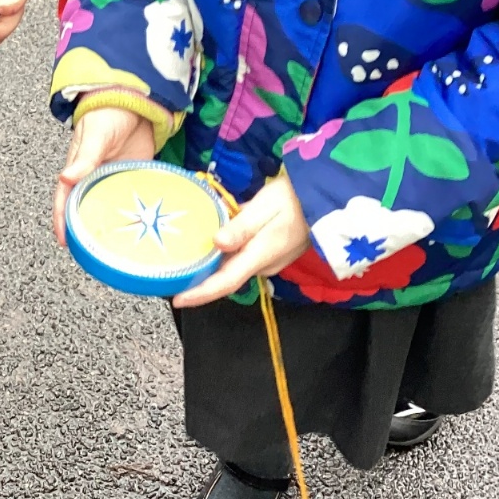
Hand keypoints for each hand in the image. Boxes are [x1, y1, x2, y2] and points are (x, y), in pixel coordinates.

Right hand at [54, 106, 156, 245]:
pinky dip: (133, 213)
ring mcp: (114, 180)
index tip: (65, 241)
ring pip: (108, 207)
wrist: (136, 101)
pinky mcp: (133, 177)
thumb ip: (84, 159)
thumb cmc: (106, 114)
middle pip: (86, 209)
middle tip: (90, 253)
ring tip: (116, 247)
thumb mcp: (94, 136)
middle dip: (85, 230)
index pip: (65, 200)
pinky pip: (130, 199)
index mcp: (78, 170)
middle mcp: (94, 179)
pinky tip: (141, 227)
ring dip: (110, 225)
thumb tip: (65, 178)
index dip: (62, 221)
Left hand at [173, 172, 310, 308]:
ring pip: (234, 267)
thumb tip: (216, 243)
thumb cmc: (294, 198)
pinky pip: (243, 258)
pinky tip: (212, 246)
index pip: (225, 282)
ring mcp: (269, 261)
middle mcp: (263, 265)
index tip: (177, 300)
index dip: (200, 294)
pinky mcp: (271, 253)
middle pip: (226, 277)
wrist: (326, 198)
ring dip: (212, 266)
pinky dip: (226, 255)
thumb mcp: (264, 207)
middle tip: (172, 276)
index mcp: (259, 256)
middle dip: (200, 280)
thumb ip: (241, 227)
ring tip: (185, 261)